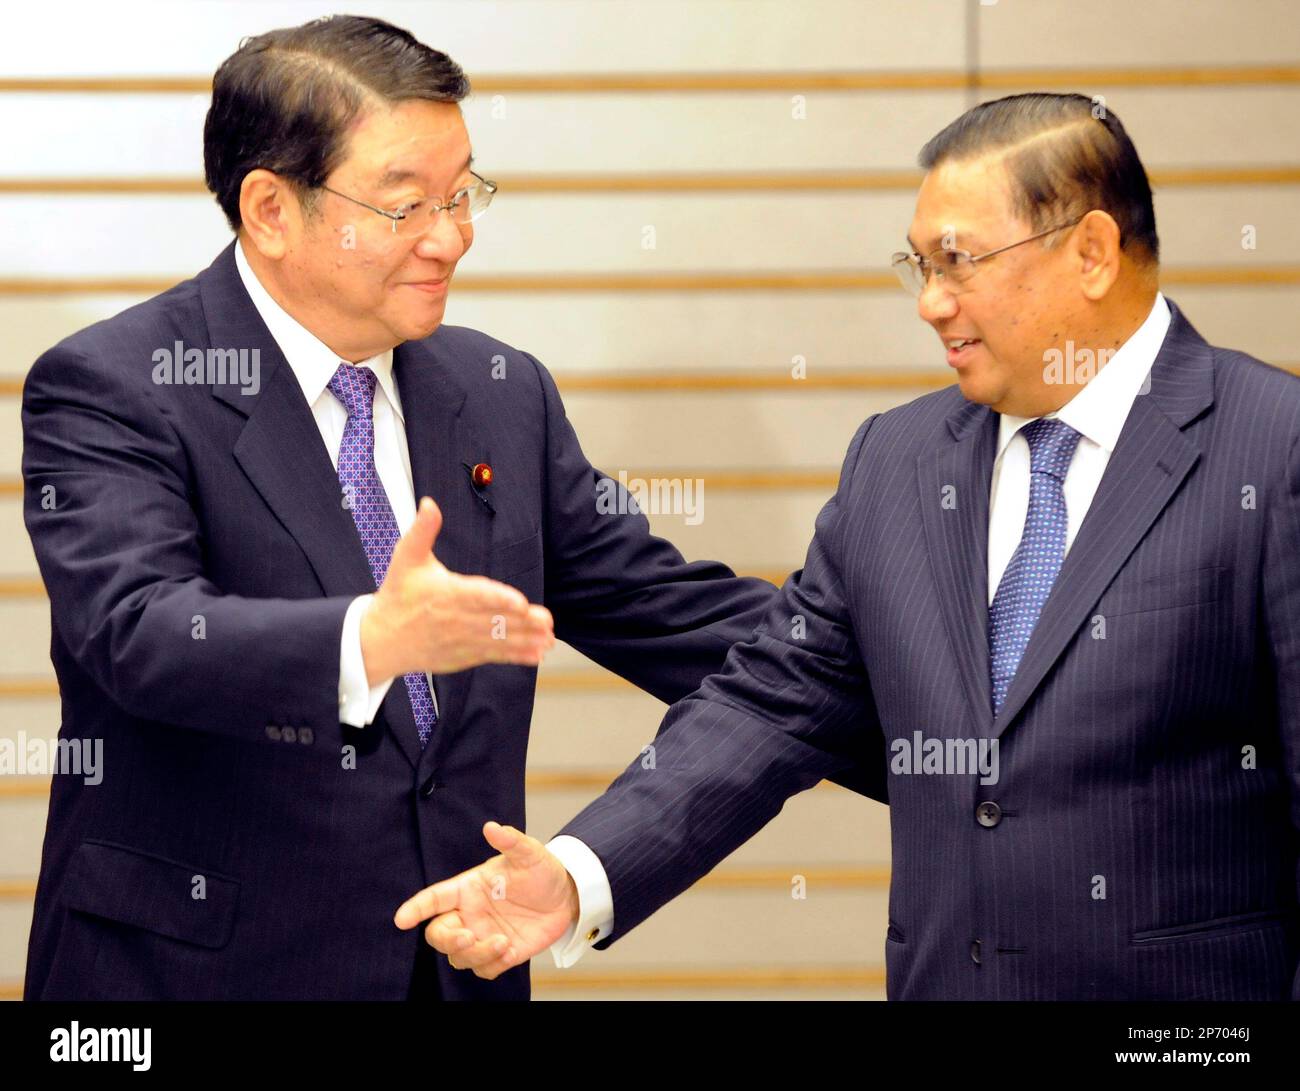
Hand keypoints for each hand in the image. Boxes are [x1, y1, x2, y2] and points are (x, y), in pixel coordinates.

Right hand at [361, 497, 554, 681]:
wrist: (381, 640)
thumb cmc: (398, 596)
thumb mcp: (406, 558)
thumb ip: (422, 531)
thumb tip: (429, 503)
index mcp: (445, 593)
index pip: (476, 596)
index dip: (498, 599)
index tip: (519, 602)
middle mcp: (456, 619)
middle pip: (492, 620)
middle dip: (521, 622)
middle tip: (545, 621)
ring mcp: (461, 640)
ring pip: (497, 640)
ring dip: (524, 640)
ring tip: (546, 639)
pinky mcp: (465, 655)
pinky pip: (493, 655)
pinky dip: (515, 655)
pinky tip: (535, 654)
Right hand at [394, 821, 579, 978]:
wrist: (568, 895)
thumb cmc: (541, 870)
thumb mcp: (529, 853)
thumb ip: (510, 841)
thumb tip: (492, 827)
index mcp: (468, 889)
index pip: (433, 899)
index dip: (415, 909)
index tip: (401, 920)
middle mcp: (470, 914)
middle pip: (438, 934)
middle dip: (446, 939)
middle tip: (467, 936)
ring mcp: (483, 935)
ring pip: (459, 957)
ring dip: (475, 954)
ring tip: (503, 942)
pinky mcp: (500, 954)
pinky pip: (483, 969)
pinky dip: (491, 964)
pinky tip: (510, 951)